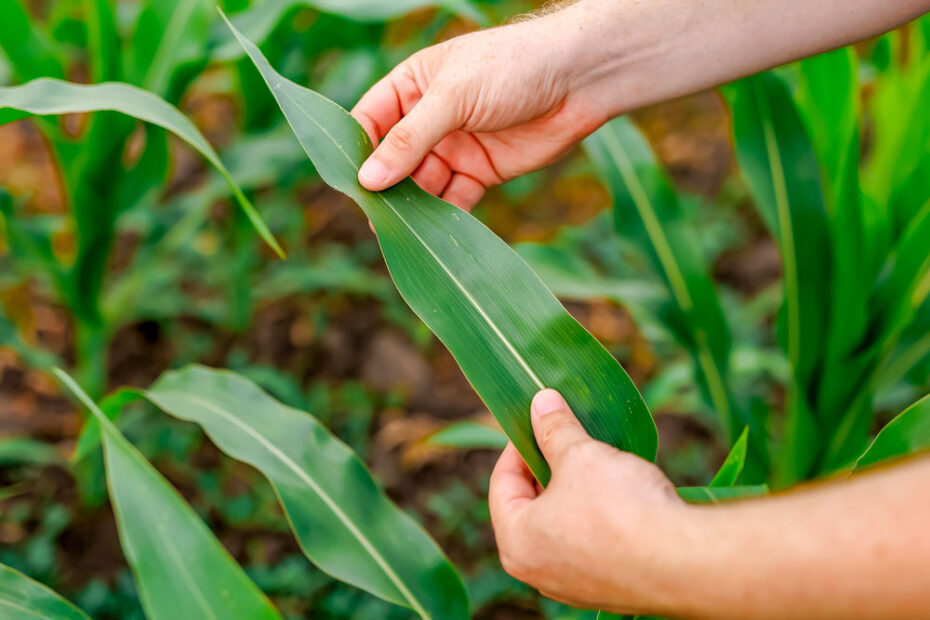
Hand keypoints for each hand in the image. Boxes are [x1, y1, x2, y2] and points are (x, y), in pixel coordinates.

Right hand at [350, 8, 609, 208]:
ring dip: (413, 207)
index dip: (356, 151)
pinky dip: (445, 217)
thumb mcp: (453, 97)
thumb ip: (410, 138)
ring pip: (422, 185)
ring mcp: (455, 147)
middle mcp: (430, 118)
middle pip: (394, 160)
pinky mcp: (482, 172)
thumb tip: (367, 179)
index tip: (347, 184)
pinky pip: (454, 200)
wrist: (579, 80)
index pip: (370, 121)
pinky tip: (436, 234)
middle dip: (385, 188)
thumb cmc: (512, 68)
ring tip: (402, 230)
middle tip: (373, 217)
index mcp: (413, 86)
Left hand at [489, 388, 689, 614]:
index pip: (502, 483)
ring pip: (562, 527)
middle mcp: (537, 572)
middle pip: (530, 507)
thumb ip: (555, 428)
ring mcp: (573, 586)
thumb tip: (541, 400)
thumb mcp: (581, 455)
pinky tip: (620, 496)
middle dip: (547, 469)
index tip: (537, 422)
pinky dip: (597, 519)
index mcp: (516, 541)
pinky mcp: (608, 590)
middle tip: (566, 438)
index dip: (518, 444)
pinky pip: (591, 546)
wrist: (684, 562)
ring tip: (595, 462)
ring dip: (574, 493)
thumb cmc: (621, 508)